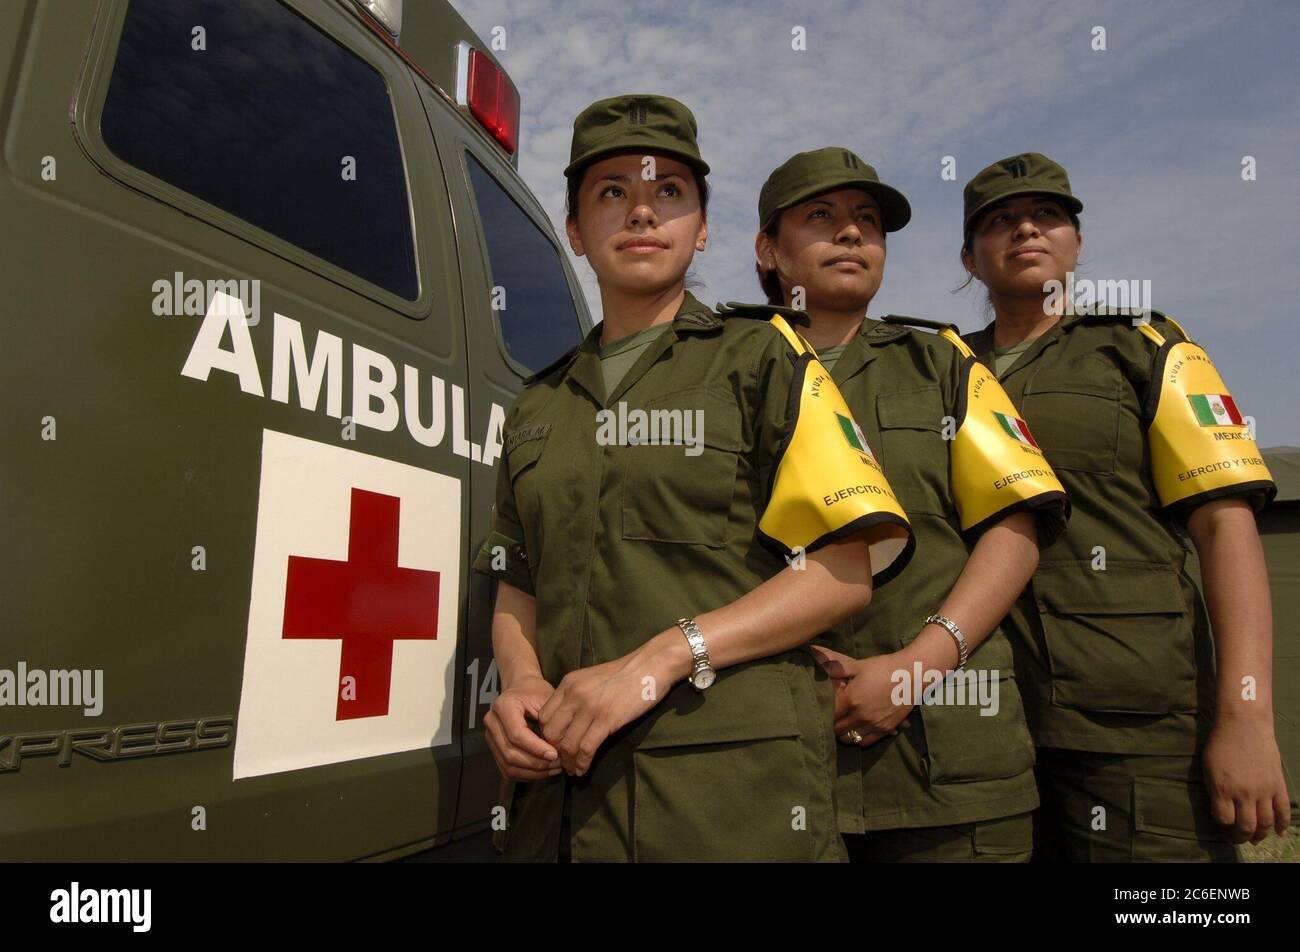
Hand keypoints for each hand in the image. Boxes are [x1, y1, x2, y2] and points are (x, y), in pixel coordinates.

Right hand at [483, 676, 561, 780]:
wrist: (522, 689)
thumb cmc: (536, 693)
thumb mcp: (546, 699)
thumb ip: (550, 723)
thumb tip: (556, 751)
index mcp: (503, 706)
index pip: (516, 734)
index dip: (536, 748)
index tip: (555, 754)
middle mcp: (492, 721)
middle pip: (510, 753)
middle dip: (536, 763)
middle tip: (558, 764)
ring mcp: (490, 737)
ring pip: (508, 765)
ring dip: (533, 772)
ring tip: (554, 769)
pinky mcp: (494, 748)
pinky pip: (507, 769)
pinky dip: (527, 774)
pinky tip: (544, 771)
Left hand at [538, 655, 665, 775]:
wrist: (651, 664)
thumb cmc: (625, 673)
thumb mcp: (591, 678)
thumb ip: (576, 695)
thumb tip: (568, 721)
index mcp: (568, 683)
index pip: (544, 716)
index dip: (546, 736)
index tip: (555, 746)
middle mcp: (574, 694)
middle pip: (551, 732)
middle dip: (554, 750)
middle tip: (562, 760)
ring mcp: (590, 707)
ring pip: (567, 744)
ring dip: (568, 762)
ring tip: (573, 769)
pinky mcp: (607, 719)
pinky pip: (586, 748)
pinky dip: (582, 763)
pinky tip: (583, 769)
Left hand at [809, 645, 912, 747]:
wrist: (912, 674)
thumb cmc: (884, 667)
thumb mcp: (858, 665)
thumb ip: (837, 668)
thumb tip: (819, 665)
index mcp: (851, 700)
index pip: (829, 715)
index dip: (824, 711)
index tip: (825, 706)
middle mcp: (861, 716)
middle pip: (837, 730)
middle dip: (832, 724)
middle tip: (833, 717)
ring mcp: (874, 724)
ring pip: (850, 739)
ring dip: (844, 733)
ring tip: (844, 725)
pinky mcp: (886, 729)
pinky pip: (866, 742)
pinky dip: (859, 738)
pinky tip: (858, 730)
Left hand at [1203, 716, 1291, 843]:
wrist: (1244, 725)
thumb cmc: (1221, 744)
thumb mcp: (1208, 768)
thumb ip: (1214, 790)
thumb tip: (1221, 810)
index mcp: (1223, 788)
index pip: (1224, 820)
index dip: (1223, 826)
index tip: (1222, 824)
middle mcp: (1244, 793)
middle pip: (1246, 826)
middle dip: (1241, 837)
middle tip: (1238, 838)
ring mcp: (1264, 790)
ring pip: (1266, 823)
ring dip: (1260, 834)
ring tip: (1254, 837)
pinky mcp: (1278, 785)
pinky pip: (1284, 811)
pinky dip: (1282, 825)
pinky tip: (1278, 833)